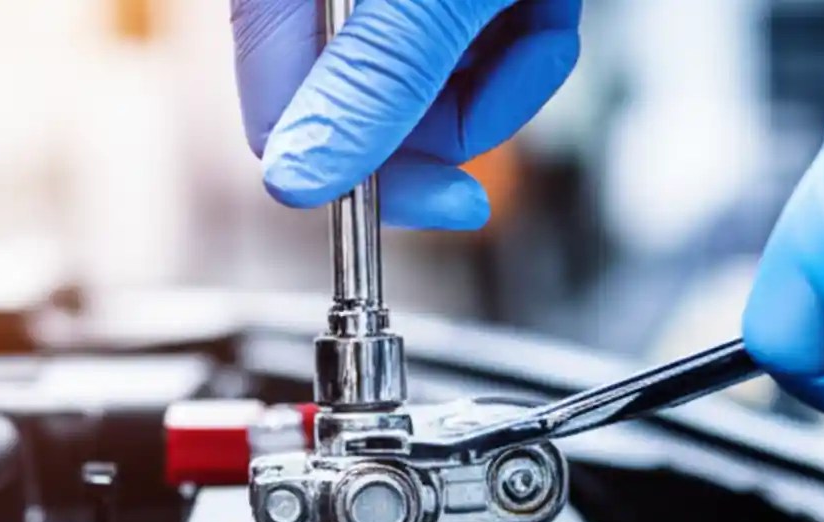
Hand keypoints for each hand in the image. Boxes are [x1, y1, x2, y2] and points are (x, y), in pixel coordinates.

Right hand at [231, 0, 581, 229]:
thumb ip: (370, 81)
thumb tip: (299, 180)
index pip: (289, 127)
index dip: (374, 176)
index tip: (454, 200)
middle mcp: (329, 1)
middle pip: (374, 114)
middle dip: (465, 111)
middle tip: (510, 77)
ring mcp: (393, 2)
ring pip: (439, 85)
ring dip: (510, 68)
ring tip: (534, 8)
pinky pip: (481, 45)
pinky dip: (528, 32)